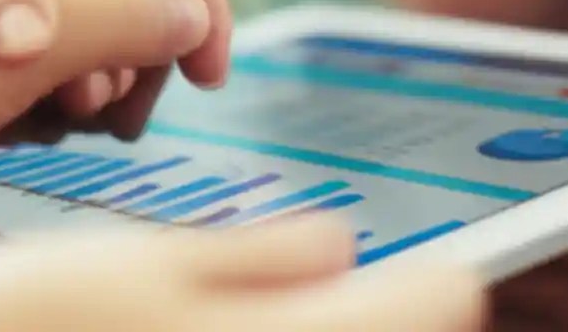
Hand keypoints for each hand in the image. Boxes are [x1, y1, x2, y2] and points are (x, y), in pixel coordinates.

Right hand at [0, 215, 483, 331]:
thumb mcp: (127, 266)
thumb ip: (247, 260)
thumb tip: (335, 245)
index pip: (432, 305)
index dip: (439, 271)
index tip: (440, 250)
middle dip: (377, 312)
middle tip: (338, 277)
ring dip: (324, 328)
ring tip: (266, 297)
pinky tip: (216, 326)